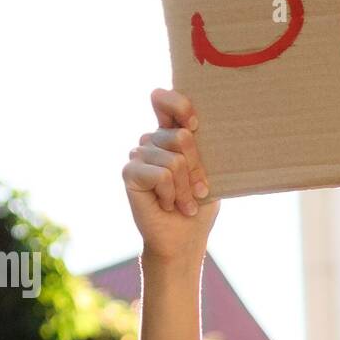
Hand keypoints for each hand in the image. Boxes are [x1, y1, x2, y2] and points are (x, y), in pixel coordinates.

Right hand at [123, 89, 220, 260]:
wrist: (184, 239)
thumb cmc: (199, 204)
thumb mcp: (209, 173)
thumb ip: (202, 148)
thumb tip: (195, 129)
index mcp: (170, 134)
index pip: (164, 100)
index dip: (179, 105)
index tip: (195, 124)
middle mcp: (152, 140)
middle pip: (181, 137)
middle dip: (197, 169)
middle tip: (199, 191)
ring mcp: (139, 155)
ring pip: (174, 161)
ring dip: (186, 189)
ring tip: (185, 204)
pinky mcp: (130, 173)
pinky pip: (161, 175)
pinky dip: (171, 195)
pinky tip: (167, 205)